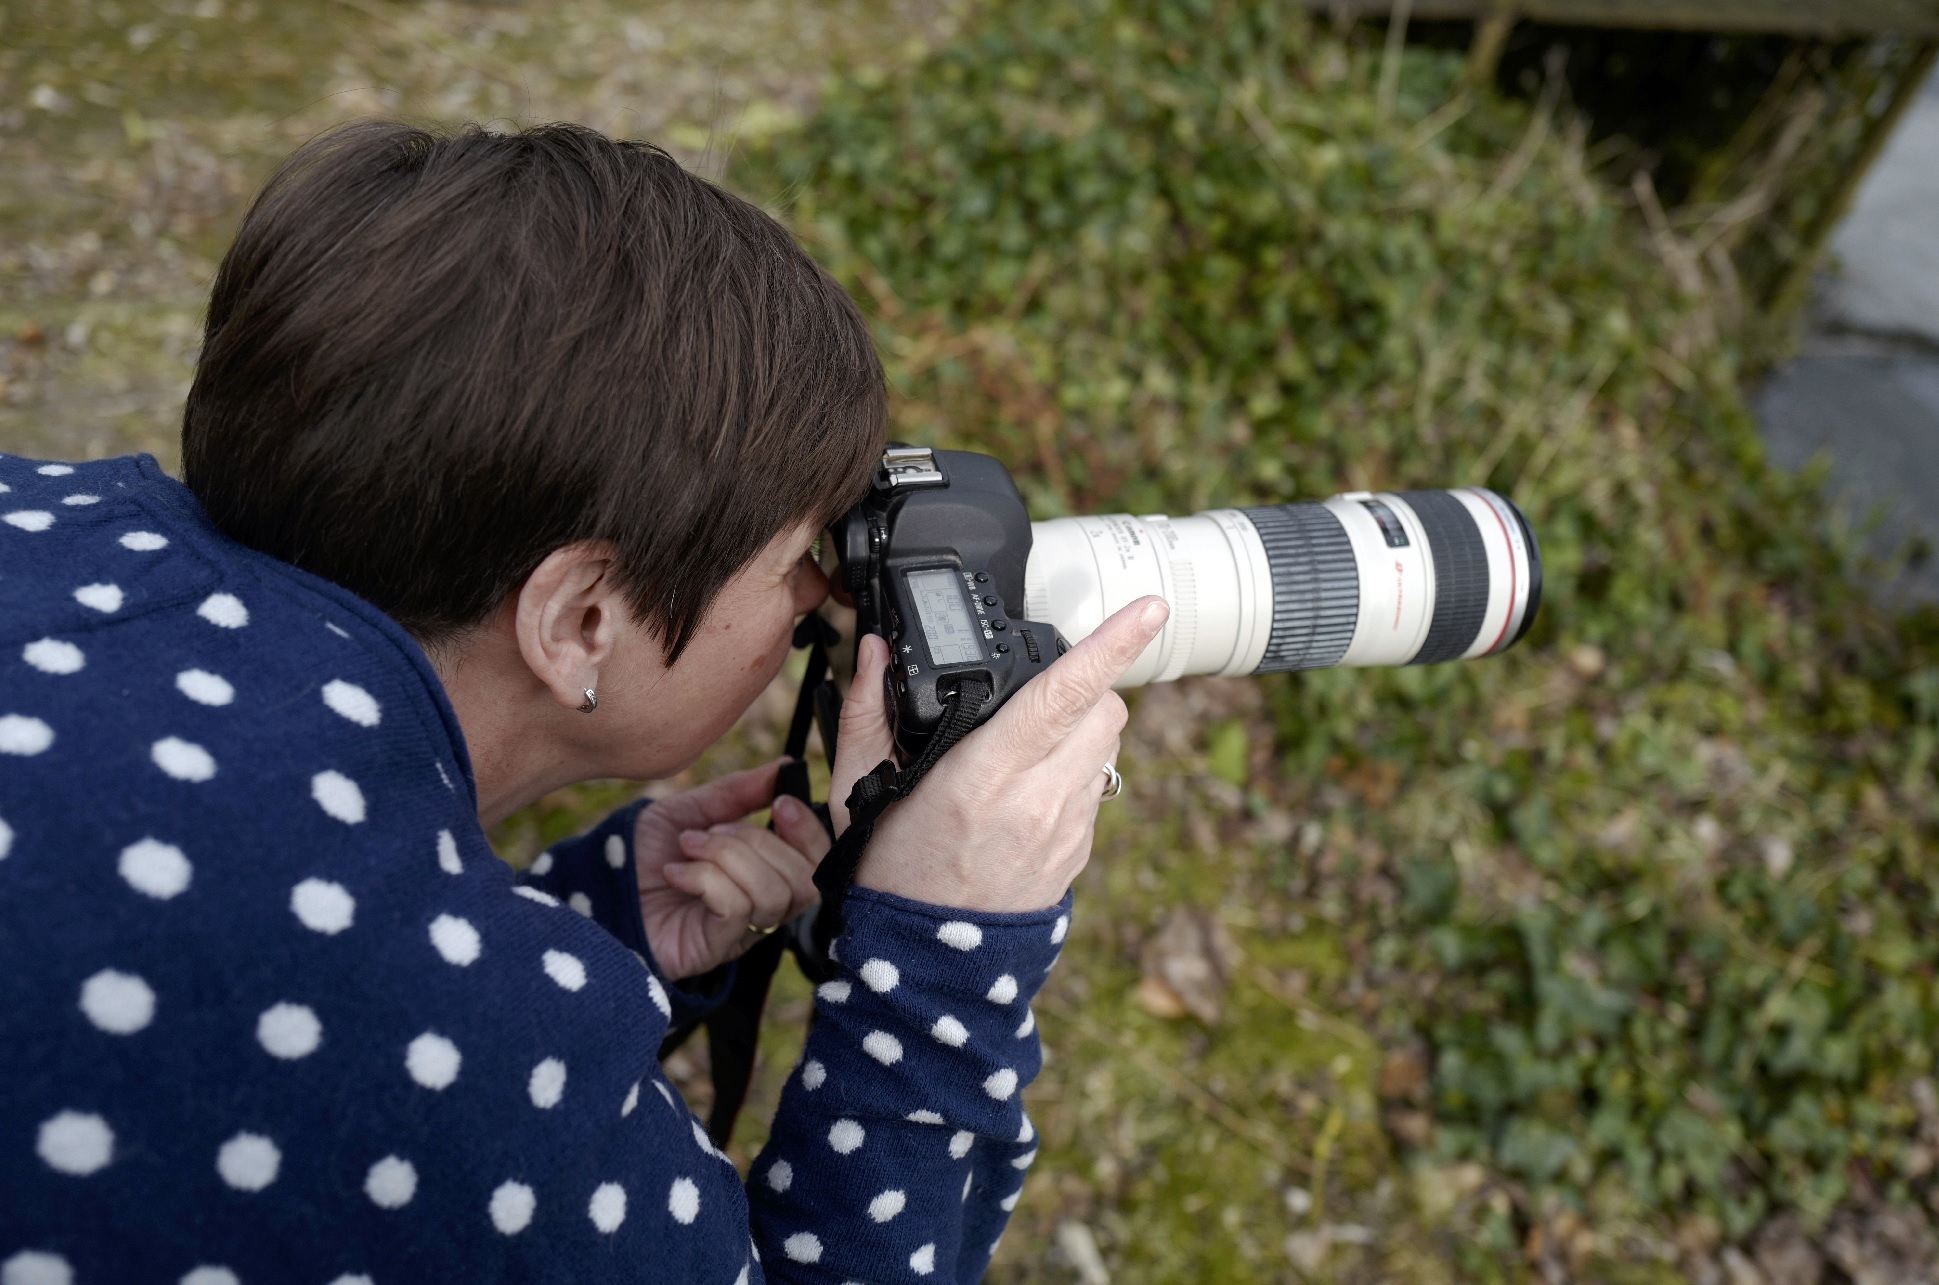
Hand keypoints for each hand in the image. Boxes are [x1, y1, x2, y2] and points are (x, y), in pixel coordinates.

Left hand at [633, 760, 828, 979]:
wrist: (595, 887)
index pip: (817, 862)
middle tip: (713, 830)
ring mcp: (740, 932)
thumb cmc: (642, 855)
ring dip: (729, 858)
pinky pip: (736, 910)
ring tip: (689, 847)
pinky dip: (707, 880)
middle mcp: (761, 906)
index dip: (808, 833)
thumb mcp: (690, 811)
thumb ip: (739, 793)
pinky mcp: (715, 948)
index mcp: (764, 873)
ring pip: (774, 895)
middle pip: (804, 880)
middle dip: (759, 843)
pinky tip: (676, 873)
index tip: (780, 804)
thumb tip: (785, 768)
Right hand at [829, 596, 1168, 912]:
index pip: (1063, 693)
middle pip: (1106, 709)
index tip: (1150, 607)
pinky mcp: (1079, 854)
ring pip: (1107, 747)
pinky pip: (1096, 790)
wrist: (926, 965)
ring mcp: (1066, 830)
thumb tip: (873, 651)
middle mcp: (1036, 801)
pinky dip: (1074, 775)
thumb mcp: (862, 790)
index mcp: (981, 776)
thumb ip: (867, 713)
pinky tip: (1028, 793)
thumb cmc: (889, 873)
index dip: (1112, 644)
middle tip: (1042, 694)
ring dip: (1082, 730)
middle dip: (1087, 686)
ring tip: (1028, 749)